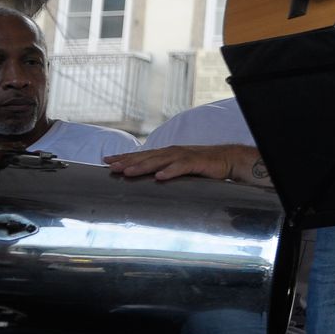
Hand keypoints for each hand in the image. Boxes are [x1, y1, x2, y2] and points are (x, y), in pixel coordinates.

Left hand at [104, 145, 267, 184]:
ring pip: (159, 161)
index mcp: (167, 154)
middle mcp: (172, 152)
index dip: (124, 157)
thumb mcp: (180, 167)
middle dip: (127, 162)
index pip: (142, 155)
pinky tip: (159, 177)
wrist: (228, 159)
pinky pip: (181, 167)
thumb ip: (165, 171)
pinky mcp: (196, 162)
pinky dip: (170, 171)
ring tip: (128, 172)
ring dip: (142, 166)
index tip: (106, 161)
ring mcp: (183, 156)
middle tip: (110, 167)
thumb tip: (148, 180)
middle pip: (146, 157)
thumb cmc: (202, 165)